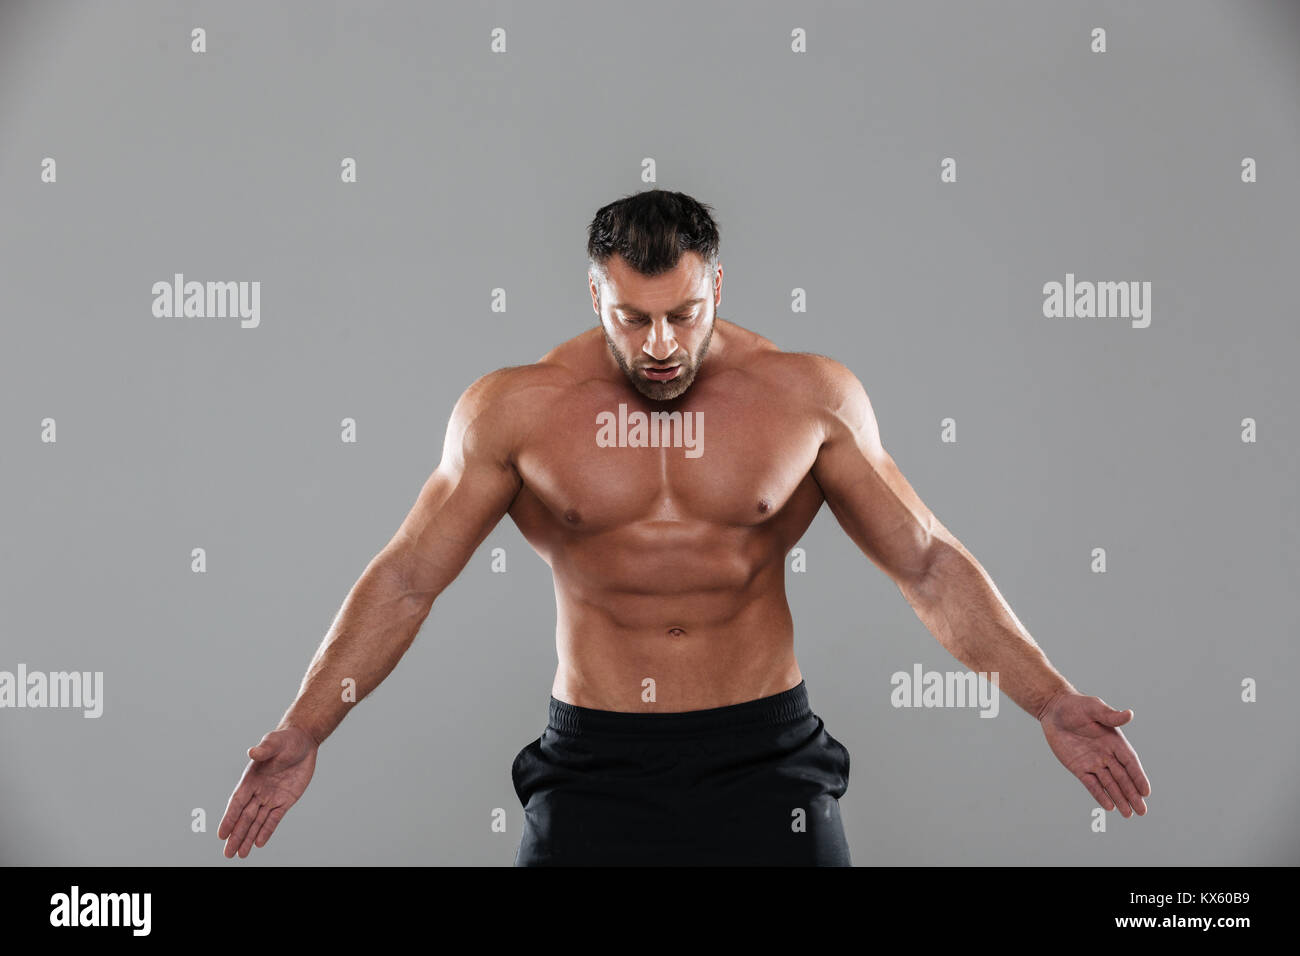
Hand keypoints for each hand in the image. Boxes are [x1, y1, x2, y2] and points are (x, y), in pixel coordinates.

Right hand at [218, 726, 317, 857]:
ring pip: (257, 821)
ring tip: (240, 854)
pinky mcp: (285, 800)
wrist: (303, 741)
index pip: (237, 802)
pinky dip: (266, 831)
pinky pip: (274, 819)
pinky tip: (259, 844)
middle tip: (227, 854)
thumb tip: (252, 752)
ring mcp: (271, 797)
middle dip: (236, 835)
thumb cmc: (285, 740)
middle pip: (244, 817)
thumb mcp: (275, 742)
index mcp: (251, 779)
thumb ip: (264, 749)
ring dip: (248, 837)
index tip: (221, 834)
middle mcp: (258, 791)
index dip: (229, 818)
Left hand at [1039, 692, 1150, 817]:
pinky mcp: (1079, 767)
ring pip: (1109, 784)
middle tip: (1142, 812)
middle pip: (1122, 778)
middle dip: (1132, 794)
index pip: (1130, 763)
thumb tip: (1129, 714)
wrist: (1054, 709)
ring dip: (1119, 798)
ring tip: (1128, 814)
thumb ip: (1110, 715)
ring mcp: (1093, 762)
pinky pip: (1091, 784)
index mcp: (1115, 741)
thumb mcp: (1094, 708)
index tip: (1146, 792)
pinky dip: (1100, 795)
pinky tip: (1109, 806)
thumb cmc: (1077, 706)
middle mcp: (1107, 754)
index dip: (1138, 777)